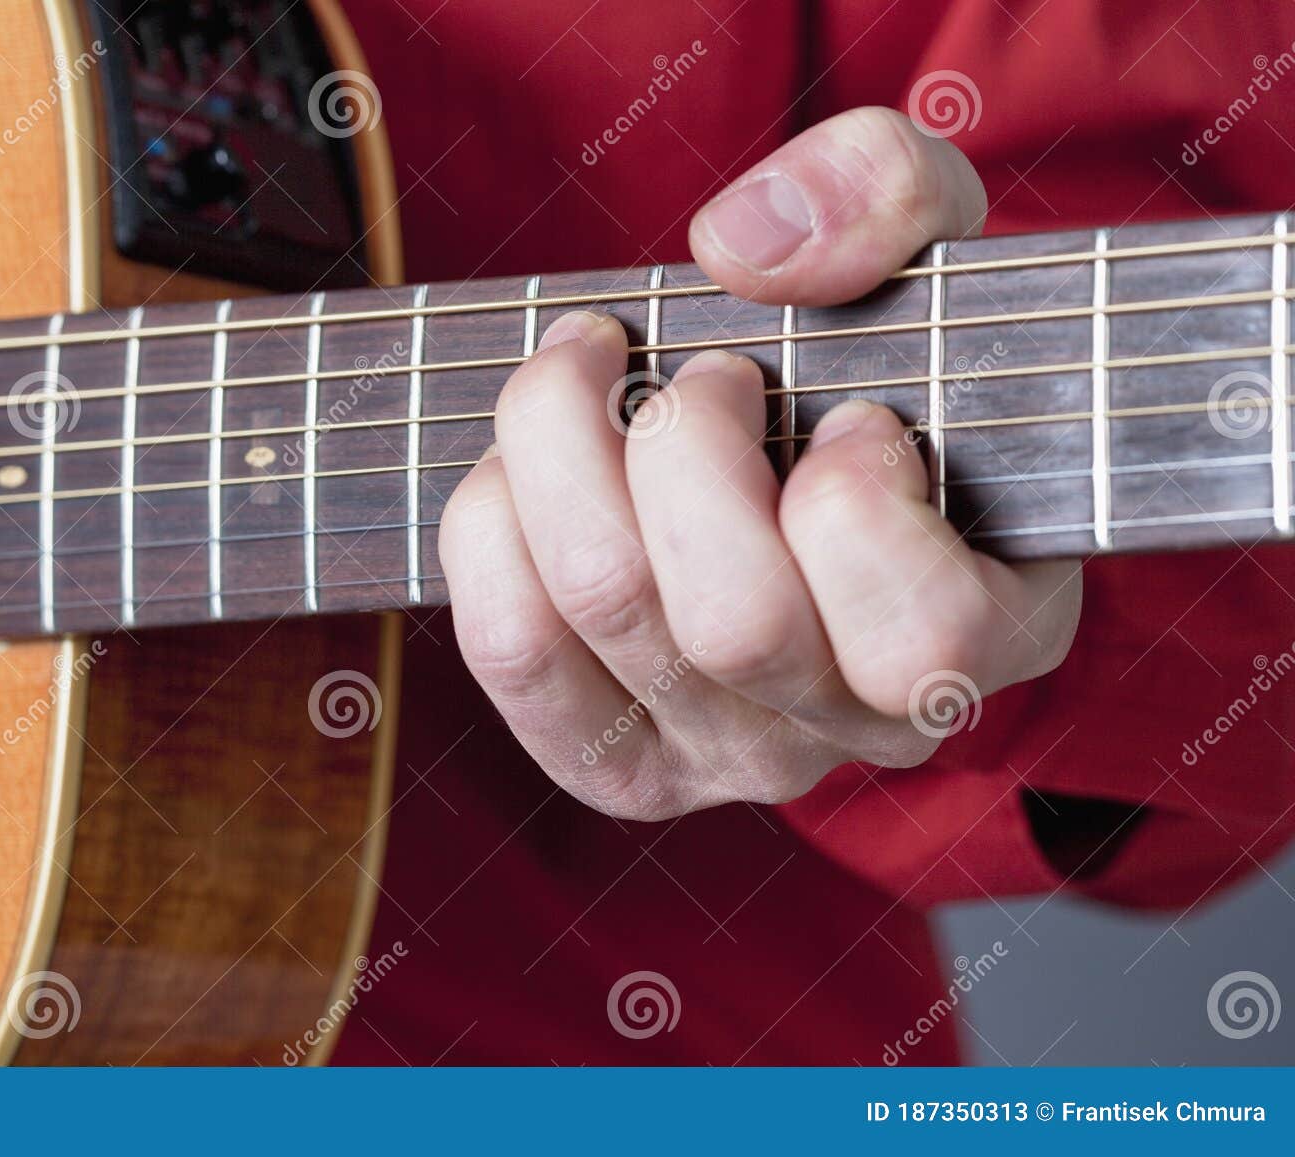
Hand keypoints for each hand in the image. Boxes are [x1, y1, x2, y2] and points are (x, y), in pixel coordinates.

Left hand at [439, 107, 1082, 820]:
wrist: (793, 444)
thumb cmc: (885, 354)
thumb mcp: (931, 240)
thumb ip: (885, 195)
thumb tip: (736, 252)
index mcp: (984, 638)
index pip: (922, 638)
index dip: (858, 498)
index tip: (852, 411)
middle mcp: (856, 730)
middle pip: (731, 622)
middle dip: (687, 440)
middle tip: (706, 373)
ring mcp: (729, 759)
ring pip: (606, 609)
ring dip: (568, 445)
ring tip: (592, 374)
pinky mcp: (614, 763)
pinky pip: (513, 650)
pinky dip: (491, 526)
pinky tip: (526, 468)